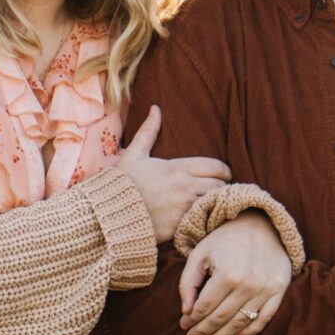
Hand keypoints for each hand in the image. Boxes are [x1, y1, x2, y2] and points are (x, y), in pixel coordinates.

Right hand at [119, 106, 231, 243]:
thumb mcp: (134, 155)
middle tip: (220, 190)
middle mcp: (184, 187)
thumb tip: (156, 108)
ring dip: (216, 203)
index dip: (224, 170)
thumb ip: (148, 132)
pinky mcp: (180, 226)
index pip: (215, 166)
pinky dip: (207, 220)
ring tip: (214, 204)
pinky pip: (204, 222)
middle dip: (222, 187)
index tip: (224, 174)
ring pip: (214, 203)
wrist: (110, 215)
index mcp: (176, 168)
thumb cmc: (122, 184)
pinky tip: (204, 220)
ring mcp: (184, 208)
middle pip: (219, 186)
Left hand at [178, 213, 292, 334]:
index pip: (204, 308)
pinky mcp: (279, 290)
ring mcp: (265, 289)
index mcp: (226, 274)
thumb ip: (188, 283)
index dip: (192, 321)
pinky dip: (250, 331)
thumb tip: (186, 312)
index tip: (184, 327)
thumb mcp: (200, 254)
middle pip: (220, 318)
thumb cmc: (225, 239)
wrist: (261, 223)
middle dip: (203, 332)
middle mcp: (247, 285)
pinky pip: (264, 318)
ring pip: (240, 323)